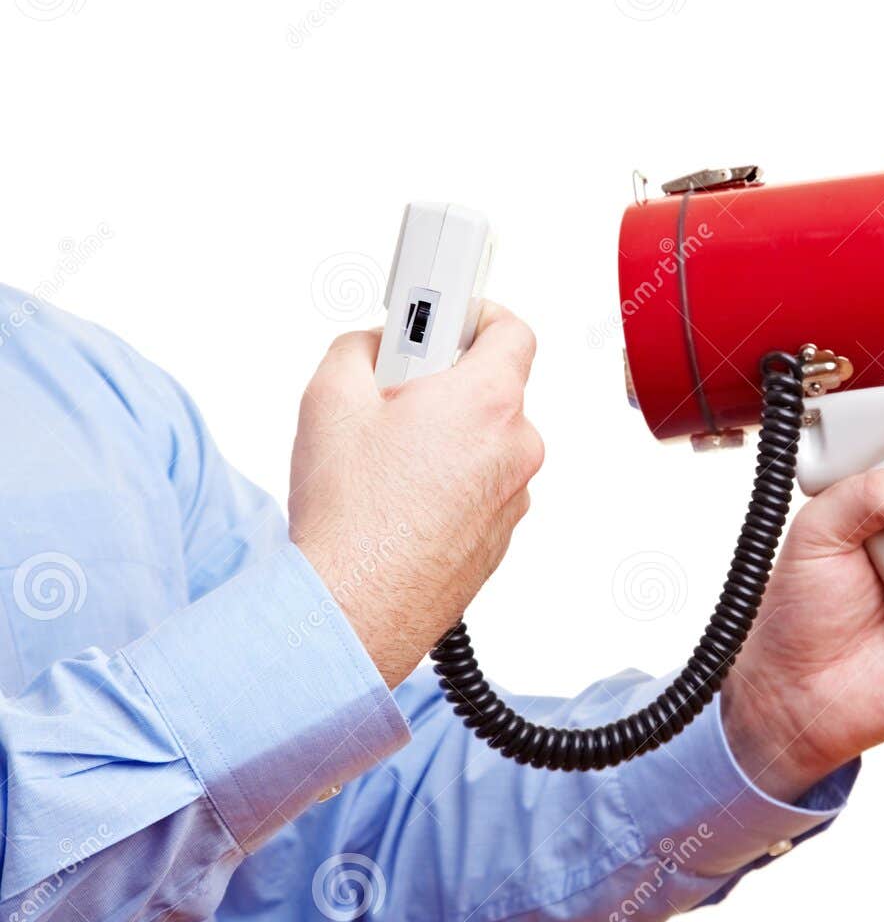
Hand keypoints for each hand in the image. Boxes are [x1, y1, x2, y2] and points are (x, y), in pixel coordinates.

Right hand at [289, 303, 542, 687]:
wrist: (355, 608)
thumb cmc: (349, 512)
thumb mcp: (329, 397)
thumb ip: (360, 347)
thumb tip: (378, 345)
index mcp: (489, 401)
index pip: (512, 328)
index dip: (476, 313)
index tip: (446, 313)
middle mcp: (517, 446)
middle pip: (492, 388)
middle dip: (444, 383)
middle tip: (391, 395)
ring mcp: (514, 496)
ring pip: (484, 442)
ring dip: (444, 438)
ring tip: (385, 462)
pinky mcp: (501, 536)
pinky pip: (480, 487)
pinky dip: (448, 483)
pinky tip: (398, 502)